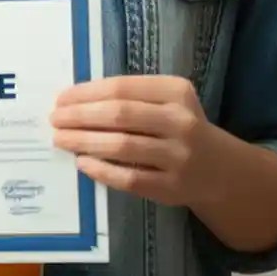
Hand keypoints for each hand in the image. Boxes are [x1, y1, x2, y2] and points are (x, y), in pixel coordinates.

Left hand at [50, 75, 217, 207]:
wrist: (222, 170)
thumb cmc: (180, 127)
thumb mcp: (167, 101)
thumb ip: (130, 96)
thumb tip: (74, 100)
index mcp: (176, 92)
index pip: (122, 88)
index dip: (86, 93)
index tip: (60, 99)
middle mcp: (180, 122)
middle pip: (119, 115)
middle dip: (80, 116)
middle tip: (54, 119)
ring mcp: (178, 157)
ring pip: (122, 147)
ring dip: (84, 142)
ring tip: (61, 139)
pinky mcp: (172, 187)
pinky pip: (129, 178)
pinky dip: (102, 170)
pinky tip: (83, 163)